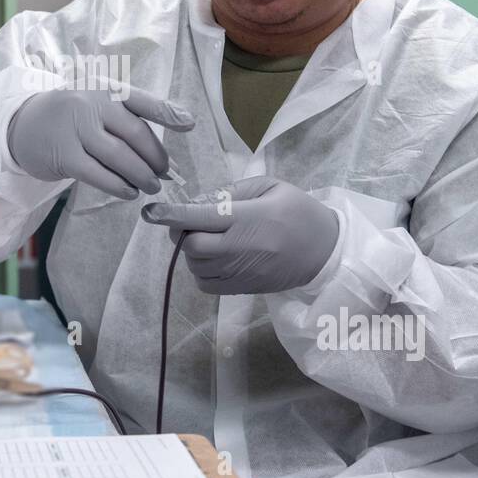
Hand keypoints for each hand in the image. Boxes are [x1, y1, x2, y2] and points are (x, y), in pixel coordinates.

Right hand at [6, 85, 194, 199]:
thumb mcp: (97, 106)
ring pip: (119, 157)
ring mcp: (76, 129)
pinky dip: (119, 186)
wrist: (23, 125)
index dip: (167, 112)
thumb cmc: (72, 118)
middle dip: (156, 158)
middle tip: (165, 174)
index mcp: (105, 88)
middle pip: (135, 134)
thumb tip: (166, 162)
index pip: (142, 100)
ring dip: (141, 176)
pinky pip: (99, 174)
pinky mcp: (64, 155)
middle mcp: (91, 104)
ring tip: (150, 187)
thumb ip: (128, 124)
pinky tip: (128, 192)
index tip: (190, 124)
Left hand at [140, 175, 338, 293]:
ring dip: (192, 251)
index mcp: (249, 218)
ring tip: (210, 238)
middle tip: (192, 221)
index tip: (151, 212)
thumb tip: (197, 202)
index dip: (171, 214)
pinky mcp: (242, 290)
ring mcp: (241, 272)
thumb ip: (231, 192)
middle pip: (191, 245)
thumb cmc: (298, 212)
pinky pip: (205, 284)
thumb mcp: (270, 187)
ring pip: (195, 265)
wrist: (326, 252)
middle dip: (182, 232)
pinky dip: (200, 270)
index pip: (199, 217)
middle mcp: (241, 248)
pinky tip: (215, 257)